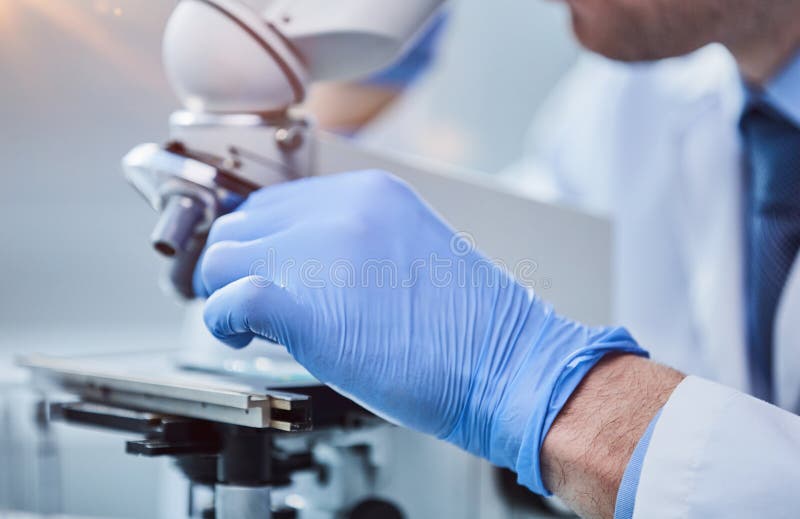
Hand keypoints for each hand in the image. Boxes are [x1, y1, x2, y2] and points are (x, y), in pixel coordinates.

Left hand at [195, 170, 645, 493]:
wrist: (508, 366)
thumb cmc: (470, 325)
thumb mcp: (409, 252)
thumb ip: (352, 243)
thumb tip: (298, 265)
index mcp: (370, 193)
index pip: (275, 203)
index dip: (259, 243)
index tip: (259, 269)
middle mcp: (342, 211)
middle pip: (242, 224)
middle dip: (235, 264)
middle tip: (245, 300)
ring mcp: (323, 255)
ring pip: (223, 255)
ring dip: (222, 290)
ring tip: (247, 324)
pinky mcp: (309, 308)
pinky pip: (231, 298)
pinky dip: (222, 319)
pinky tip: (240, 337)